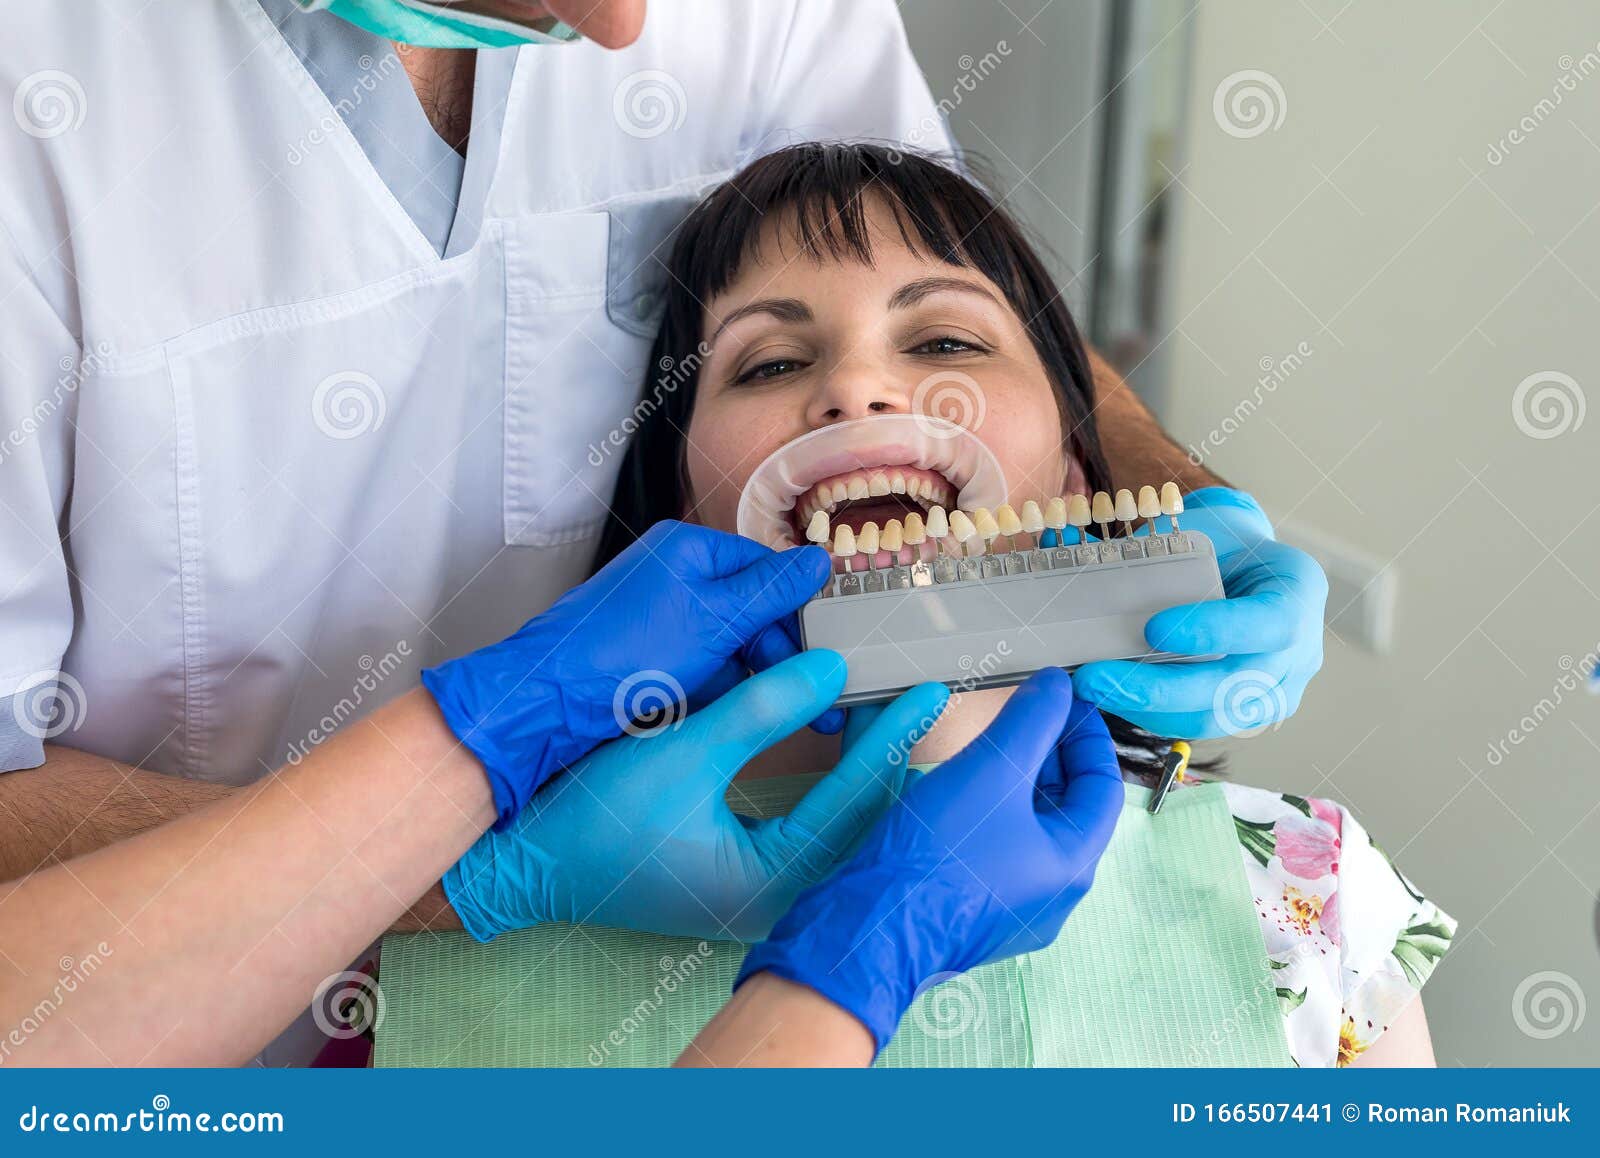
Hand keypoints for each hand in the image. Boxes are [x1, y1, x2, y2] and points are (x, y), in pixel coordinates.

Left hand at [421, 521, 829, 824]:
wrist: (546, 703)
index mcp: (688, 551)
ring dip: (756, 677)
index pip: (765, 569)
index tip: (830, 646)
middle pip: (749, 611)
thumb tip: (819, 561)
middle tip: (820, 694)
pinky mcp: (647, 661)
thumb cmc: (623, 651)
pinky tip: (739, 715)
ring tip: (794, 713)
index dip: (798, 610)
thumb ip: (771, 592)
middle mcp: (673, 579)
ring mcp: (658, 622)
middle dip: (782, 653)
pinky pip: (700, 671)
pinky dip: (720, 692)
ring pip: (728, 646)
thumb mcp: (715, 618)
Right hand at [443, 651, 949, 941]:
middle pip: (861, 816)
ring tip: (882, 701)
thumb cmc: (590, 819)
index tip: (931, 688)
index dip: (892, 734)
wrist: (524, 869)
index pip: (853, 797)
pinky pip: (814, 826)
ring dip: (862, 763)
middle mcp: (778, 898)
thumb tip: (830, 665)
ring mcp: (765, 894)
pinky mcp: (749, 880)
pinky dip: (832, 782)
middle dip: (888, 750)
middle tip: (911, 685)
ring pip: (841, 822)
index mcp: (769, 879)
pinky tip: (841, 738)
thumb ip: (760, 708)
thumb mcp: (680, 751)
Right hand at [736, 668, 1124, 1053]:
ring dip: (1017, 781)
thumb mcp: (991, 770)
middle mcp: (1050, 895)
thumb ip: (1031, 720)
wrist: (869, 929)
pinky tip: (960, 789)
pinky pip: (997, 850)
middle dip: (1049, 755)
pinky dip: (990, 811)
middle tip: (1024, 713)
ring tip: (989, 743)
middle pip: (1068, 808)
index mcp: (1072, 866)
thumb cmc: (936, 858)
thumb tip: (1057, 686)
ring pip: (1029, 829)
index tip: (1064, 700)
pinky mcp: (972, 910)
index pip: (1103, 787)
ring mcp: (1011, 908)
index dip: (1087, 734)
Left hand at [1073, 487, 1327, 738]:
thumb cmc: (1226, 548)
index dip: (1213, 632)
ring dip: (1146, 708)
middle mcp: (1300, 651)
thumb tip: (1088, 566)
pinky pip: (1200, 724)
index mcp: (1298, 593)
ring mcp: (1280, 690)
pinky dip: (1151, 713)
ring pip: (1214, 717)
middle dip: (1159, 688)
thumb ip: (1174, 555)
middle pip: (1236, 687)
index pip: (1268, 624)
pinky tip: (1114, 695)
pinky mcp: (1250, 713)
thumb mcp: (1212, 534)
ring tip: (1096, 688)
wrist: (1247, 571)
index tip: (1152, 629)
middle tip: (1096, 678)